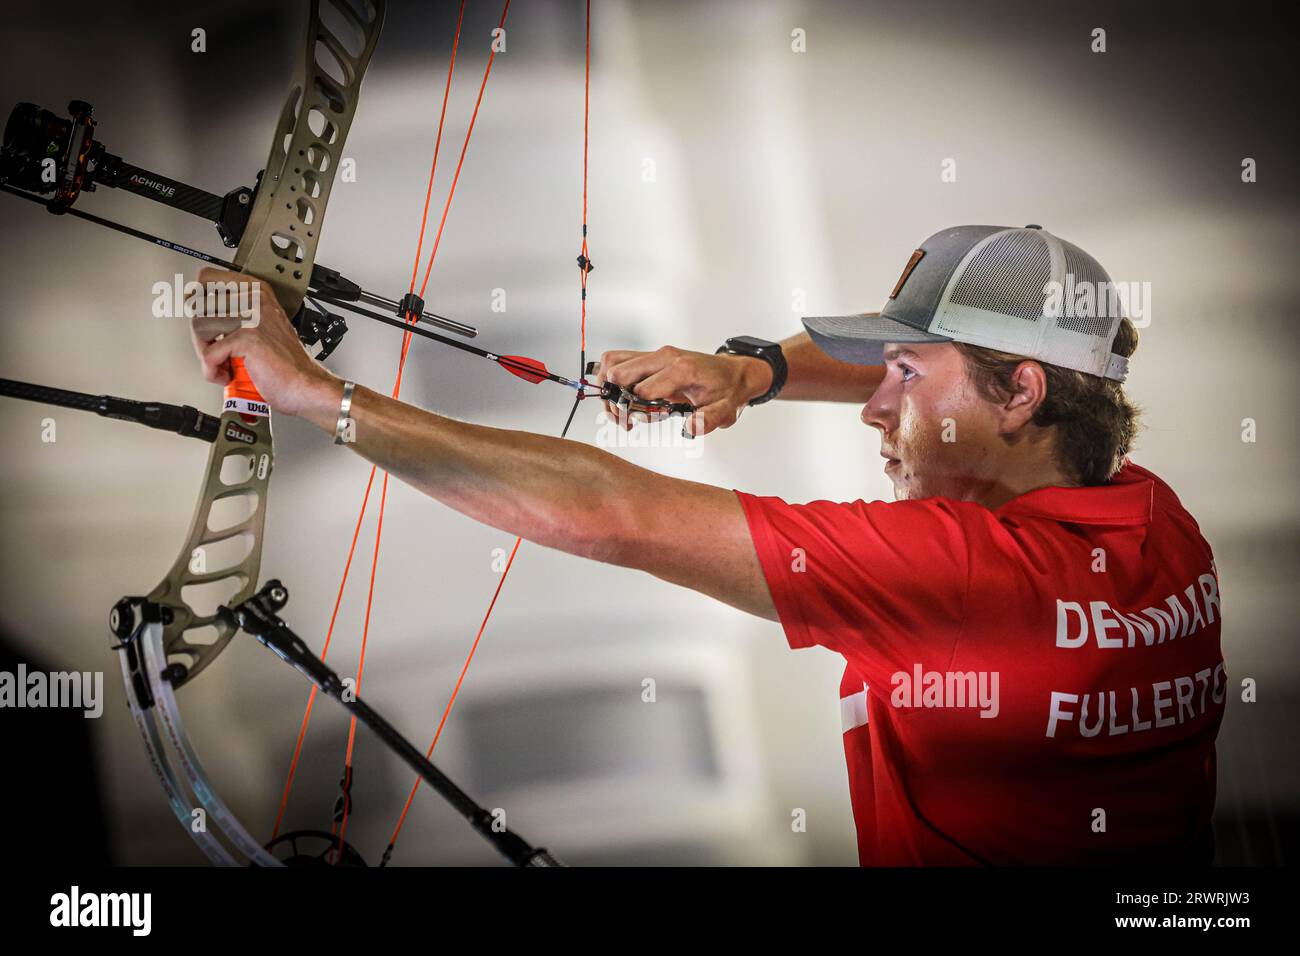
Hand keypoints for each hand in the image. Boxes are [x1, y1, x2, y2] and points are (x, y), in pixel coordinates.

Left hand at [190, 267, 338, 416]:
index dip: (194, 295)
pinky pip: (209, 354)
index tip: (195, 310)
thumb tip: (197, 310)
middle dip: (200, 335)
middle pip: (198, 306)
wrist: (304, 385)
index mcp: (257, 291)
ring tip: (223, 365)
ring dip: (205, 354)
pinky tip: (227, 375)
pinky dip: (213, 371)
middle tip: (215, 351)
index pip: (207, 277)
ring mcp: (251, 316)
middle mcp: (254, 299)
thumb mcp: (259, 326)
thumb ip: (234, 314)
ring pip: (199, 327)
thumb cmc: (283, 363)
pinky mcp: (247, 337)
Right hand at [592, 345, 772, 437]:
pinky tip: (624, 399)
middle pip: (618, 373)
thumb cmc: (728, 391)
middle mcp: (665, 357)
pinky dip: (611, 380)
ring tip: (622, 411)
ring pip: (612, 363)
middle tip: (626, 420)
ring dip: (609, 390)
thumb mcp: (726, 411)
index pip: (641, 389)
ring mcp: (656, 354)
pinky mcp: (650, 356)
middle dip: (616, 401)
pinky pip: (618, 360)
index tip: (645, 420)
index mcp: (682, 370)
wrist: (735, 373)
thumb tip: (690, 427)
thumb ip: (709, 420)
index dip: (637, 410)